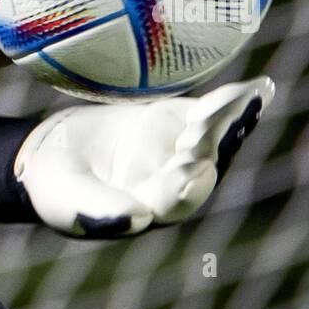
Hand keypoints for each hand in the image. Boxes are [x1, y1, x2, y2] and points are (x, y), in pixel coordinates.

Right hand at [14, 77, 273, 237]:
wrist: (52, 156)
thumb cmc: (55, 186)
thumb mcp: (68, 200)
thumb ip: (100, 211)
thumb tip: (138, 220)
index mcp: (149, 207)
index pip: (174, 199)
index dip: (185, 186)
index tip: (192, 170)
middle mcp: (173, 184)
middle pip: (203, 164)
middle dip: (218, 140)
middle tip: (236, 116)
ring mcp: (177, 152)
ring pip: (213, 137)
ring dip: (235, 119)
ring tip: (255, 96)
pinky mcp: (176, 123)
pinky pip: (208, 112)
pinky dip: (230, 101)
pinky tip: (256, 88)